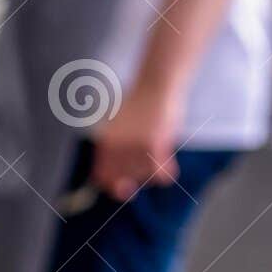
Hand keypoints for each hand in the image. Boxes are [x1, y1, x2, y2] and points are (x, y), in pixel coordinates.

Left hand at [91, 86, 182, 201]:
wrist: (157, 83)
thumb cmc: (140, 105)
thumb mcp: (119, 127)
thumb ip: (116, 151)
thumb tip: (120, 185)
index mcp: (105, 142)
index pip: (101, 177)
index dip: (111, 186)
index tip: (125, 188)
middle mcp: (117, 146)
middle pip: (124, 180)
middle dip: (137, 177)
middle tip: (148, 164)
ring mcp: (135, 146)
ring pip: (145, 176)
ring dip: (154, 170)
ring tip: (160, 151)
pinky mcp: (154, 144)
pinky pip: (161, 174)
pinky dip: (167, 173)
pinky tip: (170, 165)